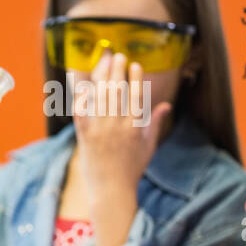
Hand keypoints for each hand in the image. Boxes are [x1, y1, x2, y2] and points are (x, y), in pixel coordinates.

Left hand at [72, 51, 171, 197]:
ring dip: (101, 78)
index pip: (136, 97)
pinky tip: (82, 84)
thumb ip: (154, 123)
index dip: (136, 79)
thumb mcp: (148, 145)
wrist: (110, 189)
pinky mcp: (84, 136)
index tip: (135, 64)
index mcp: (135, 129)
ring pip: (100, 99)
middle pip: (117, 93)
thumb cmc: (132, 168)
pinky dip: (81, 98)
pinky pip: (81, 113)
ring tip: (102, 63)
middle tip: (117, 55)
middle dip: (117, 71)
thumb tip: (165, 105)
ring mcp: (100, 131)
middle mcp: (118, 127)